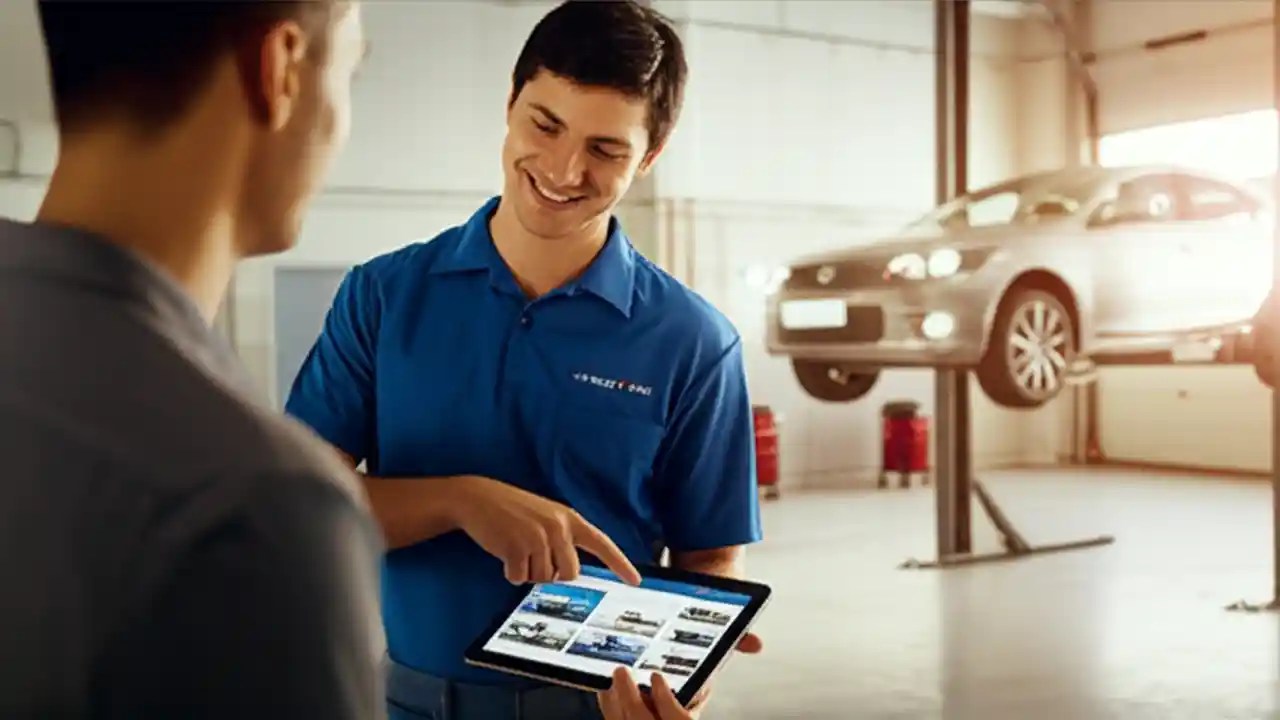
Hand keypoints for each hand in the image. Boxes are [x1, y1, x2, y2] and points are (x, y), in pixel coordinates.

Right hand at [451, 476, 640, 584]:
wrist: (479, 498)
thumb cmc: (513, 510)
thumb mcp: (546, 517)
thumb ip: (562, 538)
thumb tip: (569, 572)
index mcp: (569, 519)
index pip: (602, 544)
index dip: (620, 564)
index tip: (635, 581)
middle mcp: (558, 527)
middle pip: (569, 574)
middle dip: (550, 572)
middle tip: (533, 555)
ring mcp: (538, 537)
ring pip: (542, 578)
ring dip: (528, 571)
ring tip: (516, 547)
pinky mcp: (517, 547)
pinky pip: (520, 579)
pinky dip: (510, 572)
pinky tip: (504, 553)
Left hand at [597, 633, 762, 719]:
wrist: (683, 659)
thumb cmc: (696, 656)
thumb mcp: (714, 652)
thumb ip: (735, 645)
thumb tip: (757, 644)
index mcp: (690, 711)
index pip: (680, 719)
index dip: (667, 702)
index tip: (657, 677)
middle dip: (633, 701)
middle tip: (623, 672)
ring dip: (616, 704)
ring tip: (612, 678)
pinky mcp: (628, 717)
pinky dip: (609, 706)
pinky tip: (605, 687)